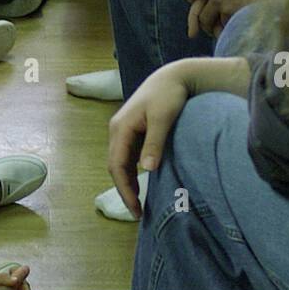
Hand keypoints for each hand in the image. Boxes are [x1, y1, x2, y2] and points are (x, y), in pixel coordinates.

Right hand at [107, 63, 192, 218]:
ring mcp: (124, 129)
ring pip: (120, 161)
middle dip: (124, 190)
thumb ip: (154, 143)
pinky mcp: (132, 129)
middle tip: (137, 213)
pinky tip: (143, 181)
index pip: (117, 165)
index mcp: (120, 128)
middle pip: (115, 166)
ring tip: (139, 202)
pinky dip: (132, 172)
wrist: (173, 76)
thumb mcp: (163, 119)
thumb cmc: (169, 95)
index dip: (124, 190)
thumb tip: (145, 170)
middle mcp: (117, 129)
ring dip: (127, 182)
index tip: (135, 210)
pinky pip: (127, 155)